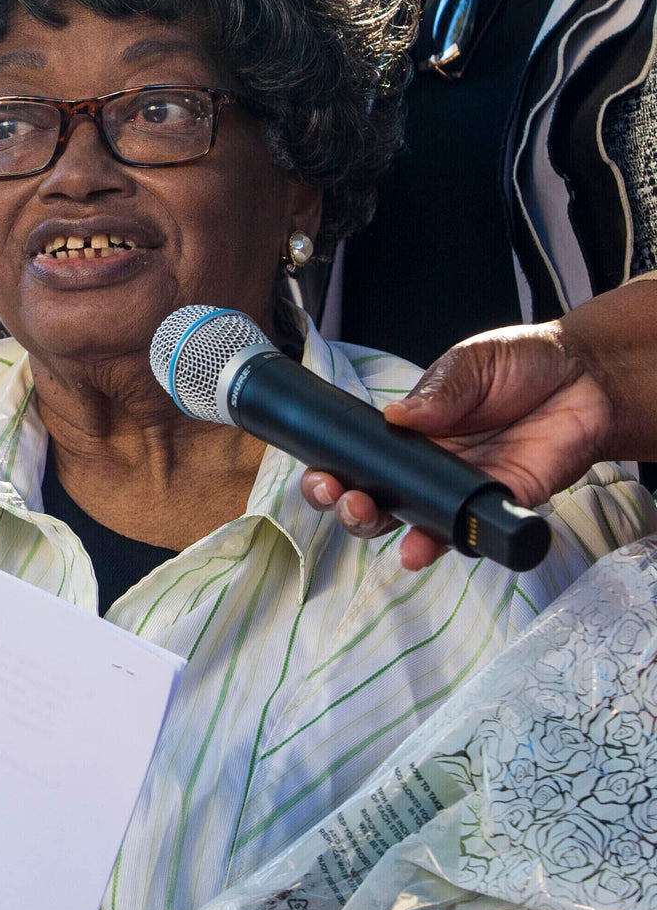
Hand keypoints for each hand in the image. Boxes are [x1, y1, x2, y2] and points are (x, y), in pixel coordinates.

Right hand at [302, 321, 614, 568]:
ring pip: (411, 523)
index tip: (321, 472)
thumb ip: (437, 392)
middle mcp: (429, 465)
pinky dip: (442, 544)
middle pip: (375, 498)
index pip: (360, 457)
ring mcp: (462, 488)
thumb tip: (395, 416)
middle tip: (343, 496)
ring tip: (369, 518)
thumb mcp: (470, 362)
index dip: (333, 470)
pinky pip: (467, 533)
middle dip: (347, 505)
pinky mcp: (500, 503)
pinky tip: (420, 547)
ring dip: (383, 529)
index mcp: (411, 431)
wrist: (588, 377)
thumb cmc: (523, 363)